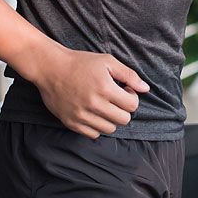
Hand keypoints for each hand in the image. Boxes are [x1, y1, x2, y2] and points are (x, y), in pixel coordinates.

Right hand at [29, 45, 149, 138]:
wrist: (51, 68)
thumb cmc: (81, 63)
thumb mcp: (107, 61)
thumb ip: (129, 75)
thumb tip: (145, 88)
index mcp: (105, 88)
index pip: (132, 106)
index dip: (132, 97)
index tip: (124, 91)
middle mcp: (94, 105)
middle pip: (123, 120)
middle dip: (124, 110)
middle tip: (115, 99)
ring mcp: (81, 116)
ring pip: (109, 129)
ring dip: (111, 119)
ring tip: (104, 106)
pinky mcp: (71, 123)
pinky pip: (93, 135)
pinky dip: (97, 127)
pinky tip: (94, 114)